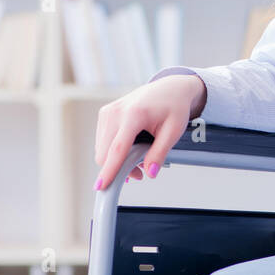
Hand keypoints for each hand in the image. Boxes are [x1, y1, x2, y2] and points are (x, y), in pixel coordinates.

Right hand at [92, 74, 205, 191]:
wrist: (169, 88)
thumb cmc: (174, 106)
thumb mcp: (174, 131)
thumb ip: (160, 153)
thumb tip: (150, 173)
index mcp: (134, 114)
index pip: (118, 148)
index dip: (109, 170)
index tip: (101, 186)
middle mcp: (115, 112)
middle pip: (106, 154)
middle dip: (120, 168)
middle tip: (142, 170)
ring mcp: (107, 112)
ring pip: (102, 151)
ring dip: (117, 160)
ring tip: (140, 155)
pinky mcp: (104, 114)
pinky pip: (102, 142)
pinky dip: (114, 151)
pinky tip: (131, 146)